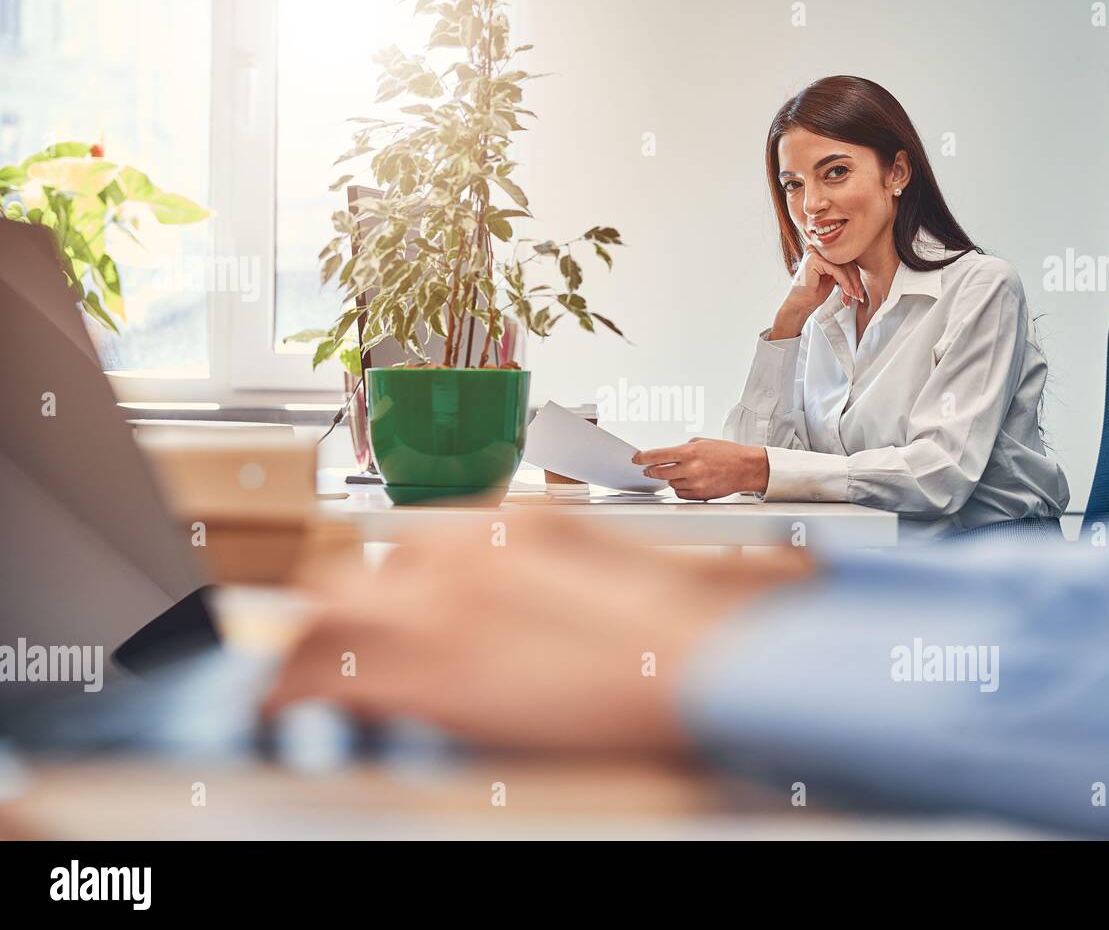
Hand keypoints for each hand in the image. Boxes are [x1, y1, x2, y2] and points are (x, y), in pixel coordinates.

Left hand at [261, 513, 813, 749]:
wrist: (701, 667)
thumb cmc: (671, 630)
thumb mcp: (607, 568)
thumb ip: (548, 562)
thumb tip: (514, 578)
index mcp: (510, 522)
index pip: (413, 539)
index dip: (385, 581)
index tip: (379, 605)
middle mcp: (464, 552)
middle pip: (359, 569)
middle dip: (338, 605)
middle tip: (328, 640)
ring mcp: (443, 607)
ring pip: (328, 610)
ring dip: (309, 643)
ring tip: (296, 679)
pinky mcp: (435, 675)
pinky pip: (328, 677)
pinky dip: (293, 693)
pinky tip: (282, 711)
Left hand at [632, 438, 769, 499]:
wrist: (746, 467)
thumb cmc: (727, 453)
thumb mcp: (703, 442)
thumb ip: (684, 448)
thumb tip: (668, 455)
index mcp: (689, 452)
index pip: (658, 455)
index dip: (643, 458)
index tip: (636, 459)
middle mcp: (691, 468)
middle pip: (659, 473)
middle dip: (652, 471)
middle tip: (649, 469)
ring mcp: (695, 484)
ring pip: (670, 484)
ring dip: (671, 479)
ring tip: (682, 472)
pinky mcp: (700, 495)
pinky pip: (681, 494)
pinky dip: (681, 488)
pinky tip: (688, 481)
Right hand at [771, 247, 864, 338]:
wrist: (800, 305)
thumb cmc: (814, 293)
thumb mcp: (833, 278)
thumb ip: (844, 269)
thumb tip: (864, 266)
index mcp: (822, 250)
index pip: (845, 258)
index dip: (855, 275)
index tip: (859, 290)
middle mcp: (817, 248)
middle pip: (845, 261)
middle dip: (855, 280)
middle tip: (859, 295)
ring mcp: (814, 252)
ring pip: (843, 266)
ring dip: (851, 283)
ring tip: (854, 296)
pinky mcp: (814, 259)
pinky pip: (837, 270)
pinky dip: (845, 283)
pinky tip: (847, 294)